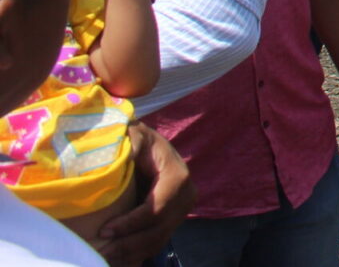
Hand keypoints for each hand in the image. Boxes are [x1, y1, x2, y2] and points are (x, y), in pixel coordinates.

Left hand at [97, 124, 190, 266]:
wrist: (150, 147)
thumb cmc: (138, 141)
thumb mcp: (137, 134)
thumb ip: (134, 139)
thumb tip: (131, 152)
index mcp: (178, 177)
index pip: (157, 207)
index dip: (131, 222)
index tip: (105, 230)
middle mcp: (186, 196)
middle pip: (159, 229)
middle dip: (129, 243)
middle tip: (102, 251)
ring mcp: (182, 210)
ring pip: (159, 239)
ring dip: (132, 252)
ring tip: (105, 257)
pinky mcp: (174, 219)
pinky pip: (158, 242)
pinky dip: (139, 252)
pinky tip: (118, 256)